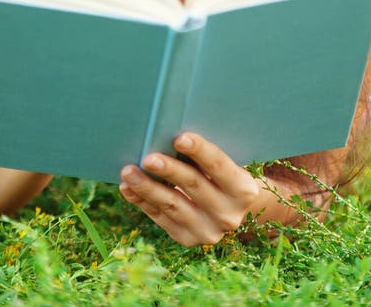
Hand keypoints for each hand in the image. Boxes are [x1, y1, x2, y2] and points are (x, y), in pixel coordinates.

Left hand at [119, 133, 260, 246]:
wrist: (230, 209)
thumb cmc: (222, 174)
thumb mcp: (225, 165)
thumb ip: (205, 155)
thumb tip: (168, 132)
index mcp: (243, 189)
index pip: (219, 166)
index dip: (199, 151)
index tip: (179, 137)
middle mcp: (229, 214)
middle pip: (194, 186)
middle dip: (169, 170)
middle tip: (147, 157)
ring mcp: (208, 231)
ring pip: (173, 205)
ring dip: (147, 187)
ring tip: (128, 172)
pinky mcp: (188, 239)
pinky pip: (160, 218)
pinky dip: (142, 201)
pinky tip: (128, 188)